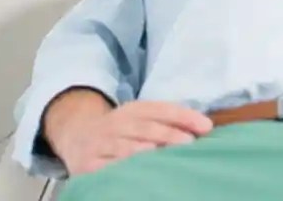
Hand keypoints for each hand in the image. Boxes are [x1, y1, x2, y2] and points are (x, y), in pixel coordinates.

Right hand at [43, 91, 213, 175]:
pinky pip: (104, 168)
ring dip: (142, 151)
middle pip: (144, 127)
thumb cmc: (122, 133)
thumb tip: (206, 127)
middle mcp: (116, 124)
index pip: (160, 109)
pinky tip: (133, 173)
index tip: (206, 126)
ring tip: (159, 154)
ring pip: (123, 147)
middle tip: (188, 143)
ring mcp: (100, 144)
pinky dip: (118, 169)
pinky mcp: (87, 165)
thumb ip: (170, 122)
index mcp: (132, 110)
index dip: (183, 116)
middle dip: (167, 134)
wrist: (76, 138)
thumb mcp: (141, 119)